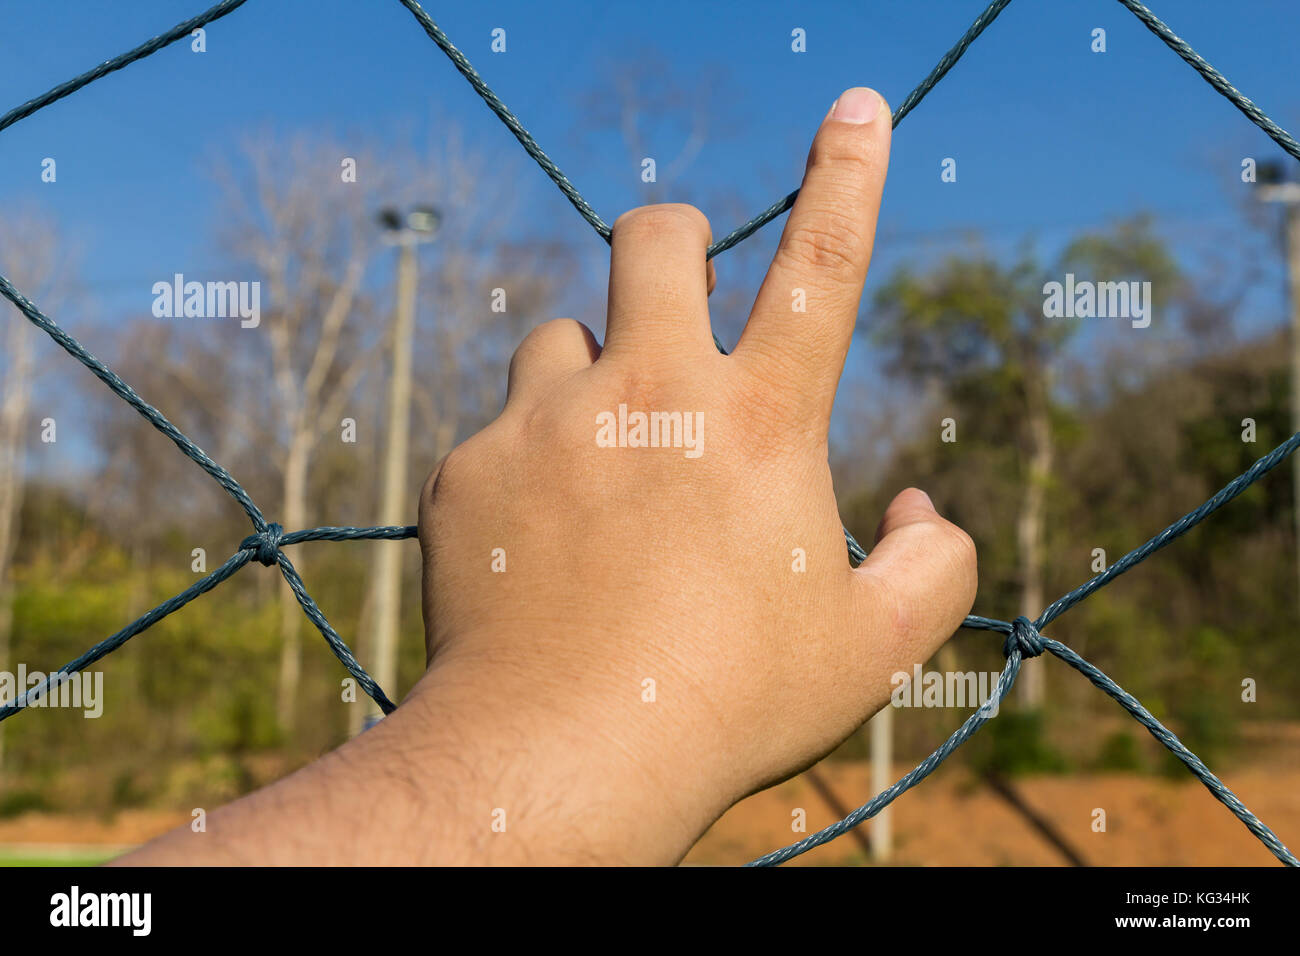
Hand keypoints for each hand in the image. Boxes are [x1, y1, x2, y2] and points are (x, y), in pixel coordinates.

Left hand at [410, 86, 976, 862]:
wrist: (562, 755)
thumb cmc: (730, 703)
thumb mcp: (873, 651)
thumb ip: (936, 566)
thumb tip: (921, 507)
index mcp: (760, 423)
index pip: (823, 265)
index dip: (848, 176)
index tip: (856, 106)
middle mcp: (651, 393)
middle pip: (654, 237)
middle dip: (673, 240)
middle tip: (678, 294)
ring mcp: (548, 421)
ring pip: (565, 335)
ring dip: (593, 375)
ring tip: (605, 467)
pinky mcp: (472, 464)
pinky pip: (503, 426)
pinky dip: (531, 461)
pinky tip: (542, 540)